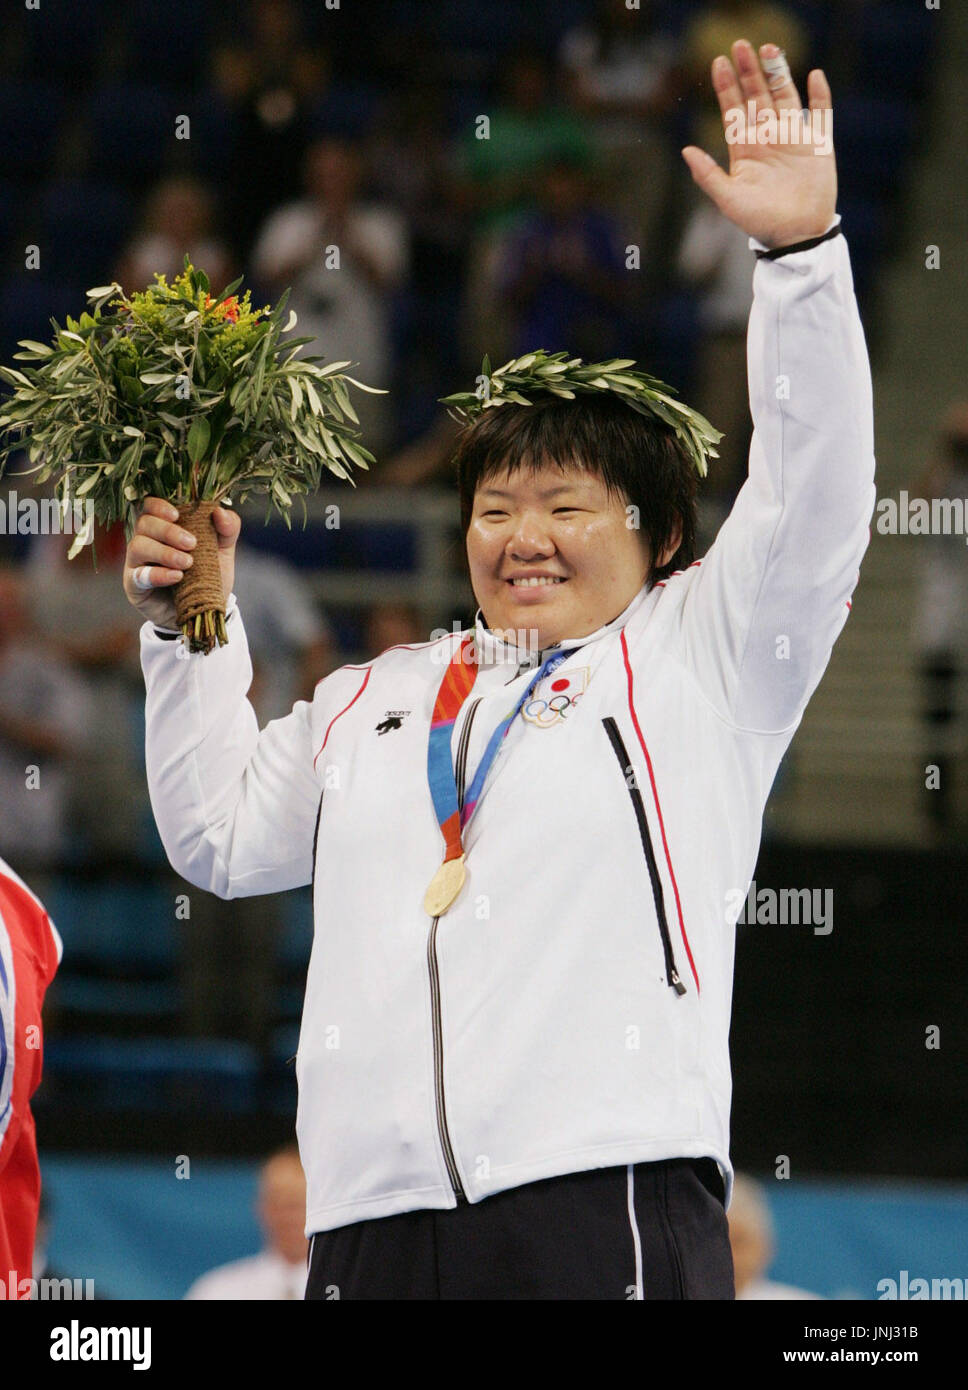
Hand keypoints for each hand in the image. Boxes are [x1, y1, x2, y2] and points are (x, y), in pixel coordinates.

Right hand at [123, 497, 240, 629]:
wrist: (205, 612)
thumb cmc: (208, 576)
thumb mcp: (223, 551)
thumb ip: (227, 529)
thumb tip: (220, 511)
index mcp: (163, 527)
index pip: (149, 506)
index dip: (159, 506)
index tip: (178, 514)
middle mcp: (145, 541)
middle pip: (144, 523)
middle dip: (168, 531)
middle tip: (192, 544)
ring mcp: (136, 563)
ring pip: (137, 546)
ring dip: (164, 552)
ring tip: (187, 563)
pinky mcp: (134, 586)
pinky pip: (138, 576)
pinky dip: (158, 574)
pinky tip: (176, 576)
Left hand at [681, 41, 835, 249]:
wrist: (796, 236)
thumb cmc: (759, 221)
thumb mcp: (728, 199)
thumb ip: (707, 175)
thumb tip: (685, 151)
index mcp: (745, 148)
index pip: (733, 109)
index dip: (726, 86)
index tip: (718, 61)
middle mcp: (768, 137)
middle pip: (757, 95)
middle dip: (748, 71)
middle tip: (741, 44)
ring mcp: (793, 137)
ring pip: (784, 95)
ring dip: (778, 72)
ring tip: (769, 48)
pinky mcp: (818, 143)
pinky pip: (821, 113)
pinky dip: (819, 95)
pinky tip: (814, 75)